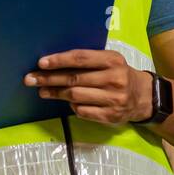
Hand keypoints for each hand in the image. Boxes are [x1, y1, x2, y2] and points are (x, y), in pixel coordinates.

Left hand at [24, 48, 153, 124]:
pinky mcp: (111, 116)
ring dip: (55, 93)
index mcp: (113, 60)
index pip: (81, 58)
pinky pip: (82, 111)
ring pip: (76, 96)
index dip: (59, 60)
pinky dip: (71, 106)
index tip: (41, 63)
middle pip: (74, 79)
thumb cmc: (118, 74)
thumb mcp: (109, 62)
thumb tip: (53, 63)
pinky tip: (66, 102)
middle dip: (49, 79)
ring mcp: (114, 99)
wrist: (143, 97)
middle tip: (30, 79)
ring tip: (41, 91)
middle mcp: (114, 78)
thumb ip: (88, 61)